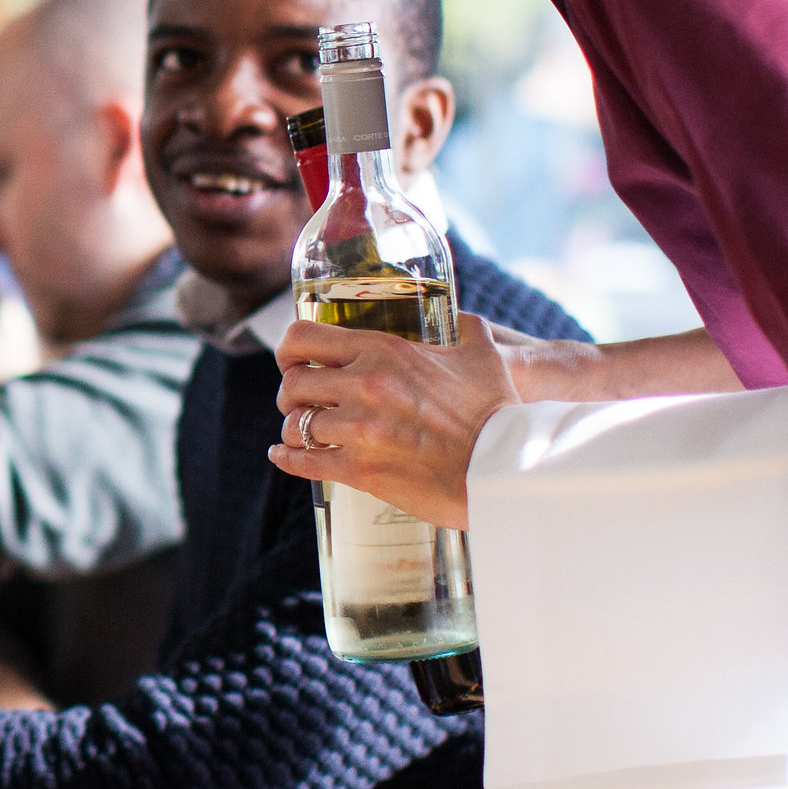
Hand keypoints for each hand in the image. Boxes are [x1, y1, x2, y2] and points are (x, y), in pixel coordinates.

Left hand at [270, 311, 523, 528]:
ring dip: (295, 428)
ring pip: (296, 425)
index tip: (294, 359)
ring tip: (302, 432)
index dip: (290, 349)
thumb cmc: (497, 410)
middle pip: (293, 384)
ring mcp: (359, 431)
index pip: (304, 336)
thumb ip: (462, 328)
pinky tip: (282, 455)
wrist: (504, 467)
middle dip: (292, 393)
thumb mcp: (482, 352)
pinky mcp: (361, 471)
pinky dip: (287, 459)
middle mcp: (364, 386)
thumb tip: (457, 317)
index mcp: (384, 351)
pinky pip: (304, 463)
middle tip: (300, 401)